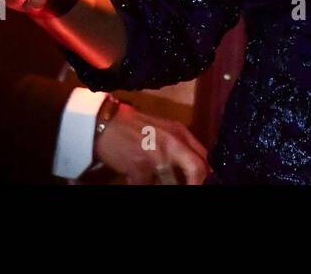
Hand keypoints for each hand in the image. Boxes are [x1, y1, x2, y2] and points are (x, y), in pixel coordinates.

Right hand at [95, 103, 210, 184]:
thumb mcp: (162, 129)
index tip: (202, 182)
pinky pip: (148, 186)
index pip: (203, 155)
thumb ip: (178, 143)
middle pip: (198, 169)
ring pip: (173, 183)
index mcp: (180, 132)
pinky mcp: (140, 167)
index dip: (206, 173)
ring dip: (167, 184)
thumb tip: (189, 163)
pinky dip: (145, 185)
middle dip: (196, 183)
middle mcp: (173, 143)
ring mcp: (158, 155)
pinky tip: (138, 180)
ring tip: (158, 181)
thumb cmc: (132, 125)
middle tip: (190, 188)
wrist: (105, 122)